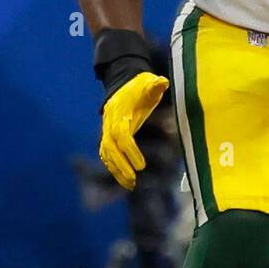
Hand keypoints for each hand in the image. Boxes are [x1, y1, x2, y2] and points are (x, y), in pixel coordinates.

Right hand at [100, 72, 169, 190]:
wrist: (123, 85)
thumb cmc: (140, 87)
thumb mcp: (149, 84)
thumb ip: (155, 85)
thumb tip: (162, 82)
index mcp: (120, 113)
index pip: (121, 135)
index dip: (130, 151)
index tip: (141, 166)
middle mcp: (109, 123)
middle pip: (110, 148)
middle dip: (121, 165)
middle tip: (133, 180)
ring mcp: (106, 131)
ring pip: (106, 154)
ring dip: (116, 170)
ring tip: (130, 185)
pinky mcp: (107, 137)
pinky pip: (106, 155)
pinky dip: (113, 168)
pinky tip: (124, 181)